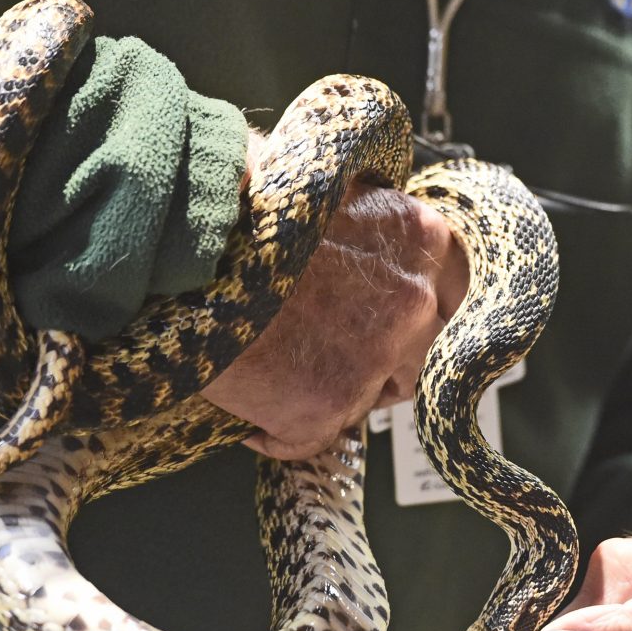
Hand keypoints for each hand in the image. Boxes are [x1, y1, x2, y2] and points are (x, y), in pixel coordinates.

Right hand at [202, 135, 467, 459]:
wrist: (185, 249)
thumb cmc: (240, 212)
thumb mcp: (323, 191)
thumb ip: (361, 224)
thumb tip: (358, 245)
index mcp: (416, 240)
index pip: (446, 297)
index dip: (413, 316)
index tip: (390, 325)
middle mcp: (410, 301)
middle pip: (420, 356)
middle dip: (380, 363)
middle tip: (332, 356)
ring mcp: (372, 359)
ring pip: (371, 401)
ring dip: (336, 397)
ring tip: (285, 381)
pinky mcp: (324, 407)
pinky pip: (308, 439)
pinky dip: (277, 432)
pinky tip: (251, 412)